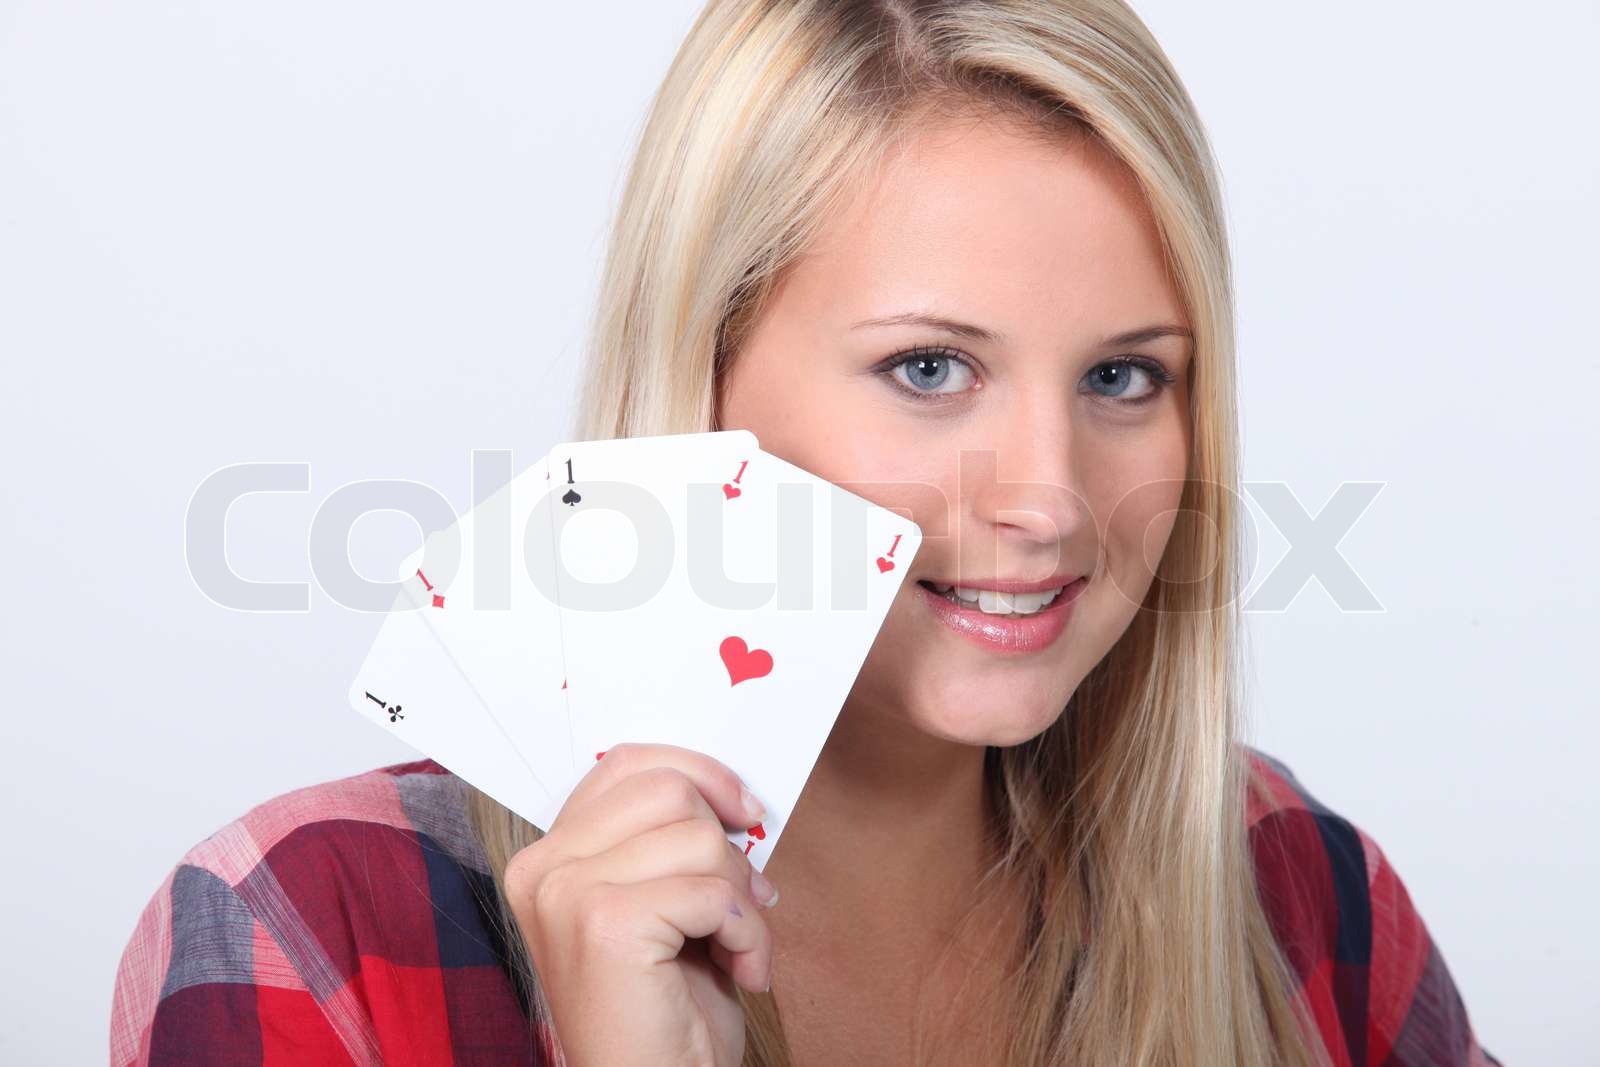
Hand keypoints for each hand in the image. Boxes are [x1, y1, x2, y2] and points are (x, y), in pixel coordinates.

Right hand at [504, 743, 778, 1066]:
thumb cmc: (666, 1013)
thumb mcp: (661, 904)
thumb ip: (669, 842)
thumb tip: (734, 798)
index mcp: (549, 857)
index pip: (627, 763)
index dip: (700, 775)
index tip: (743, 813)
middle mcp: (543, 869)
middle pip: (668, 789)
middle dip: (726, 844)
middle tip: (743, 903)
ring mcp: (567, 894)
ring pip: (699, 836)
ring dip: (742, 898)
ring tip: (734, 948)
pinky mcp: (605, 924)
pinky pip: (712, 891)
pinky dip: (748, 933)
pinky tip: (739, 973)